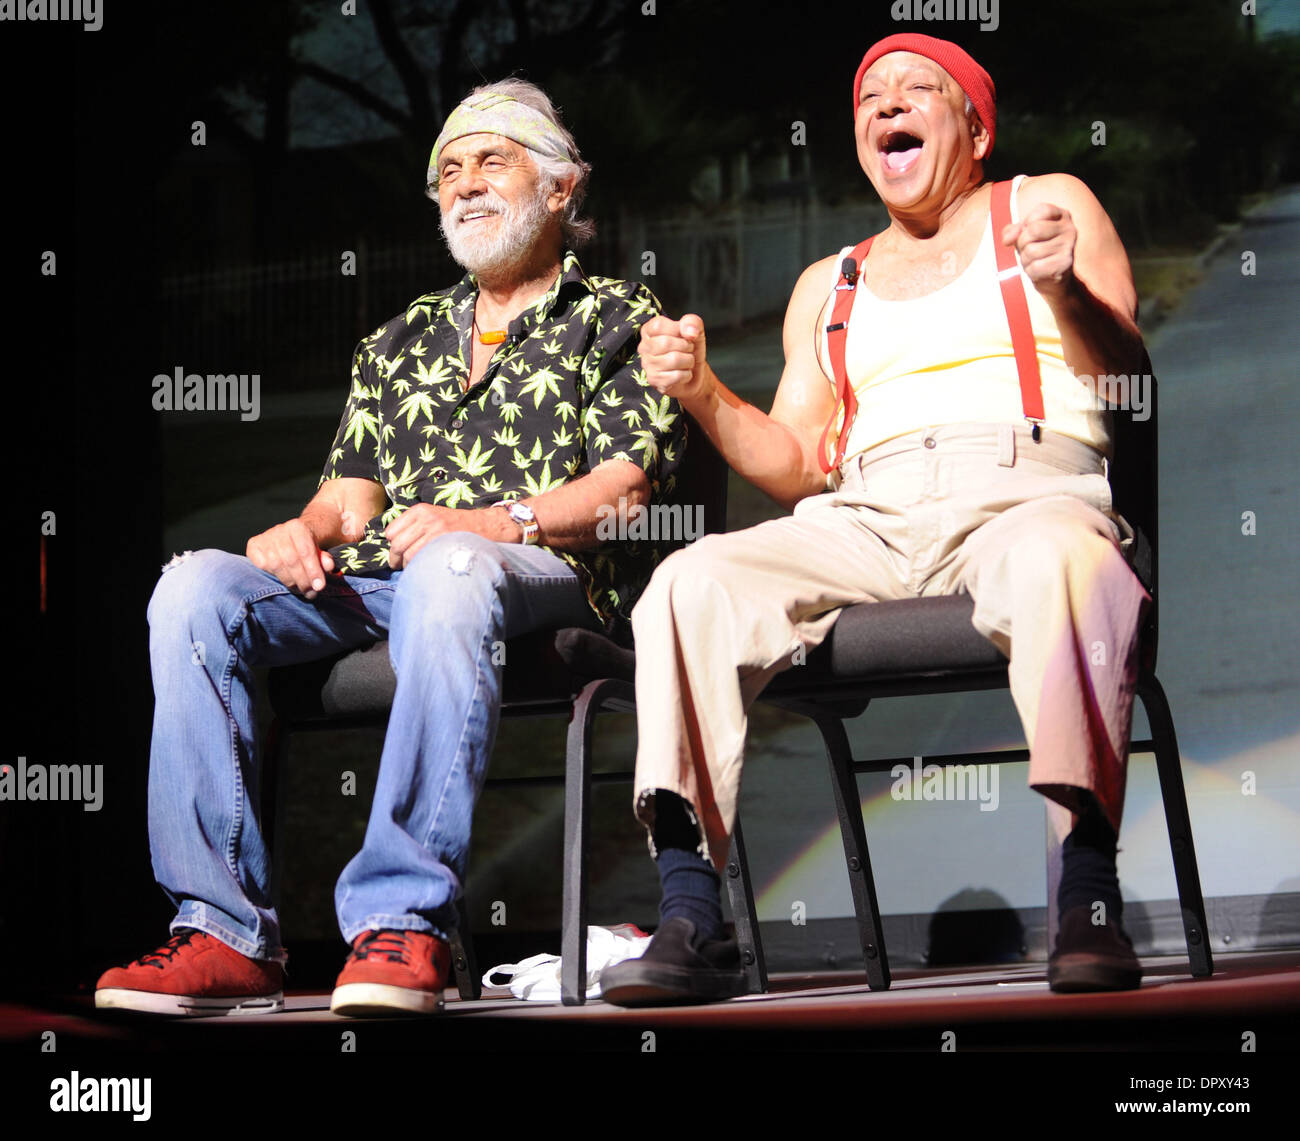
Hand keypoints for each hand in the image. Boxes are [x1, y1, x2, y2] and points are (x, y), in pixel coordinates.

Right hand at [246, 518, 334, 597]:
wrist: (293, 537)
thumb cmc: (309, 547)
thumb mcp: (322, 551)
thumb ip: (325, 559)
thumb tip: (327, 566)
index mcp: (298, 527)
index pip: (305, 551)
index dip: (313, 571)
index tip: (319, 586)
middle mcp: (280, 529)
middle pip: (290, 560)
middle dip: (302, 579)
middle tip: (310, 591)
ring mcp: (265, 537)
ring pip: (276, 564)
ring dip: (289, 581)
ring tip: (299, 589)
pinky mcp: (253, 545)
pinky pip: (261, 565)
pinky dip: (272, 574)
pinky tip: (284, 579)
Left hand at [384, 503, 512, 568]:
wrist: (487, 526)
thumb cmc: (460, 525)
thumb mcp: (435, 517)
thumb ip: (415, 527)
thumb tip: (395, 546)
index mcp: (420, 510)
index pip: (391, 531)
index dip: (392, 545)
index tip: (398, 553)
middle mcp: (425, 518)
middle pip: (397, 544)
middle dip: (395, 559)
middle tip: (400, 566)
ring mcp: (435, 530)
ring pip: (408, 554)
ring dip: (408, 566)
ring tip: (415, 569)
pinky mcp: (444, 542)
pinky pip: (421, 559)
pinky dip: (419, 567)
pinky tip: (426, 568)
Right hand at [638, 313, 712, 403]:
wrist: (695, 374)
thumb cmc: (690, 350)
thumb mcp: (695, 331)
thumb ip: (693, 322)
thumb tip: (690, 332)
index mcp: (648, 330)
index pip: (658, 325)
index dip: (677, 330)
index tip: (683, 335)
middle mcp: (643, 347)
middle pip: (666, 343)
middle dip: (686, 346)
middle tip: (688, 350)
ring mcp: (647, 365)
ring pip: (674, 359)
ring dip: (688, 361)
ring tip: (686, 362)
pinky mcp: (654, 381)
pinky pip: (676, 375)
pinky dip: (687, 375)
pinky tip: (682, 374)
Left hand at [1001, 203, 1076, 301]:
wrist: (1053, 279)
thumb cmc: (1039, 251)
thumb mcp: (1024, 235)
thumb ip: (1013, 231)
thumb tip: (1008, 239)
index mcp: (1062, 216)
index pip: (1041, 211)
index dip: (1027, 223)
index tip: (1031, 232)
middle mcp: (1069, 229)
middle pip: (1033, 230)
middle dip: (1023, 243)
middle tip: (1031, 250)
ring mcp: (1068, 247)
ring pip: (1031, 251)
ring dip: (1026, 259)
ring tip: (1036, 261)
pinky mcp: (1063, 265)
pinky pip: (1034, 267)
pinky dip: (1031, 271)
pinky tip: (1039, 270)